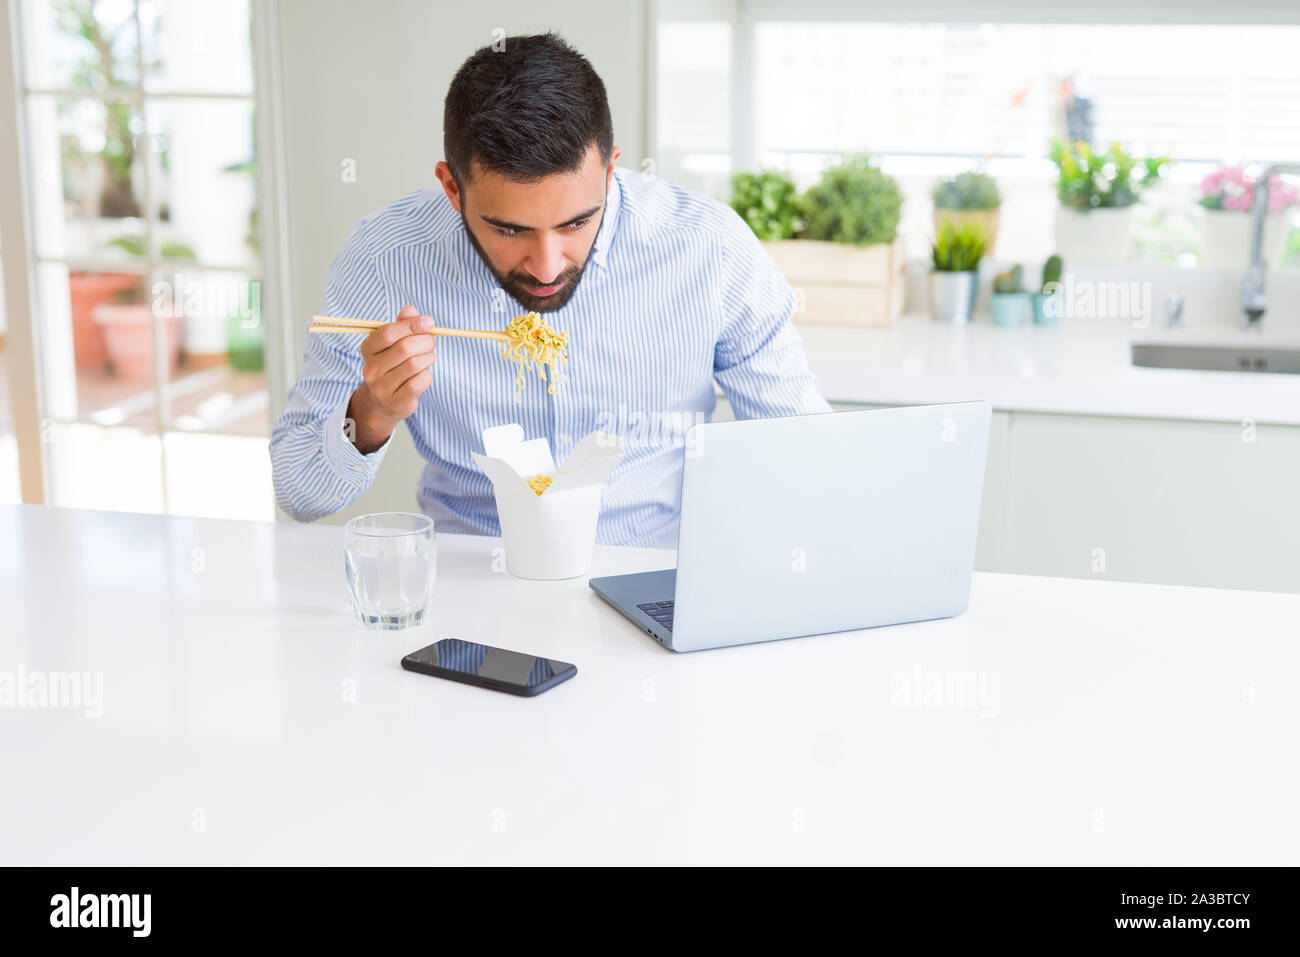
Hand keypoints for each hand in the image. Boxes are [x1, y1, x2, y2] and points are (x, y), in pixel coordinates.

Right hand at [345, 305, 435, 452]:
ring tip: (428, 358)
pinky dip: (427, 375)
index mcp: (367, 348)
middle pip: (404, 348)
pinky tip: (423, 374)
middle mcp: (371, 368)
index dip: (412, 325)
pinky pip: (419, 382)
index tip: (429, 322)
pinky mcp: (396, 401)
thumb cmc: (392, 365)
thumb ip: (401, 325)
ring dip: (428, 358)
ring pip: (414, 365)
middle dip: (425, 342)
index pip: (388, 332)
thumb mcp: (393, 344)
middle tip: (431, 342)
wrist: (383, 403)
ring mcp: (382, 386)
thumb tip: (410, 309)